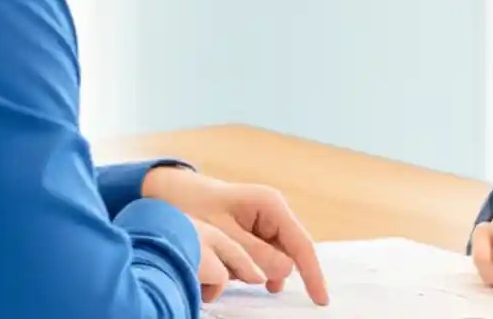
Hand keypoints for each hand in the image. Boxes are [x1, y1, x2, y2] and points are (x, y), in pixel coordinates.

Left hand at [144, 167, 328, 304]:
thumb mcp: (223, 233)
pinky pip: (260, 256)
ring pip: (272, 258)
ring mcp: (263, 221)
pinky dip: (247, 267)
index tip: (320, 300)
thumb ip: (255, 253)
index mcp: (271, 205)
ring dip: (253, 269)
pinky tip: (230, 268)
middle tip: (235, 270)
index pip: (301, 245)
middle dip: (268, 270)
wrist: (171, 192)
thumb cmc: (195, 206)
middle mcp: (273, 212)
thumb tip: (287, 271)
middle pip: (288, 253)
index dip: (313, 274)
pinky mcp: (253, 231)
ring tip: (226, 263)